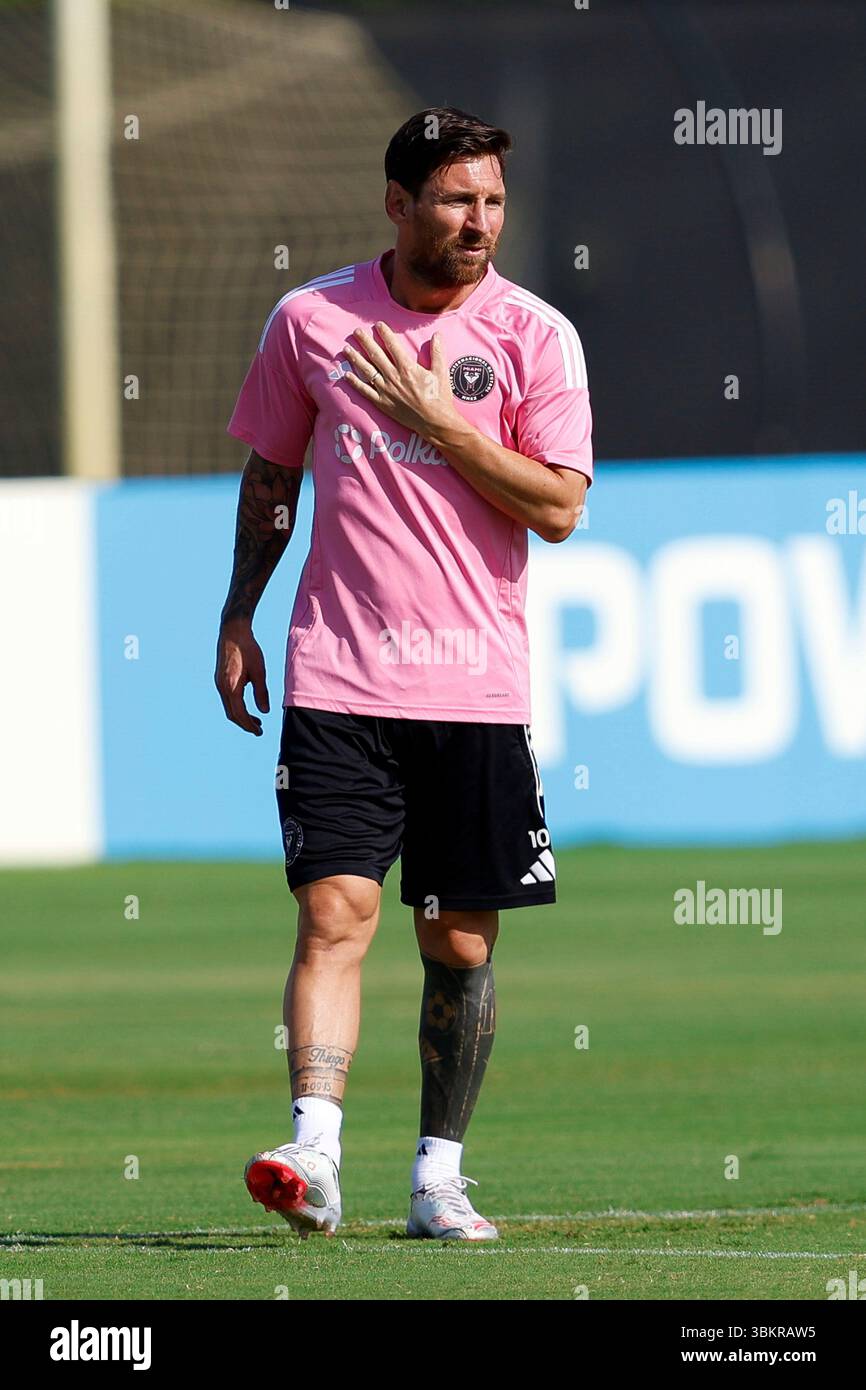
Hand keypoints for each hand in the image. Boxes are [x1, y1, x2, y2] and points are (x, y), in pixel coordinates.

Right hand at [214, 620, 269, 734]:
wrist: (233, 631)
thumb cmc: (248, 649)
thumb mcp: (259, 671)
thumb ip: (261, 692)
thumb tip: (265, 711)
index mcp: (231, 687)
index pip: (239, 714)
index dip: (249, 725)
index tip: (259, 732)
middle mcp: (222, 687)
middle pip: (232, 714)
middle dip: (245, 724)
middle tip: (259, 730)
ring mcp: (219, 683)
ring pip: (229, 707)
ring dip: (241, 716)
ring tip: (256, 721)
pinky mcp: (220, 679)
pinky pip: (227, 699)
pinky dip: (237, 707)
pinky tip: (247, 706)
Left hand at [342, 324, 459, 436]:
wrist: (434, 422)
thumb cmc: (439, 397)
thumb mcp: (441, 372)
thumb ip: (437, 352)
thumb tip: (437, 335)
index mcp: (407, 368)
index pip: (392, 346)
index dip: (384, 333)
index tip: (377, 325)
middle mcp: (393, 377)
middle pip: (375, 355)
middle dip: (365, 342)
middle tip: (356, 332)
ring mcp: (386, 390)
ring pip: (367, 371)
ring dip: (355, 359)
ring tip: (346, 349)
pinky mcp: (383, 403)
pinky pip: (365, 391)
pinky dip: (355, 383)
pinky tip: (346, 375)